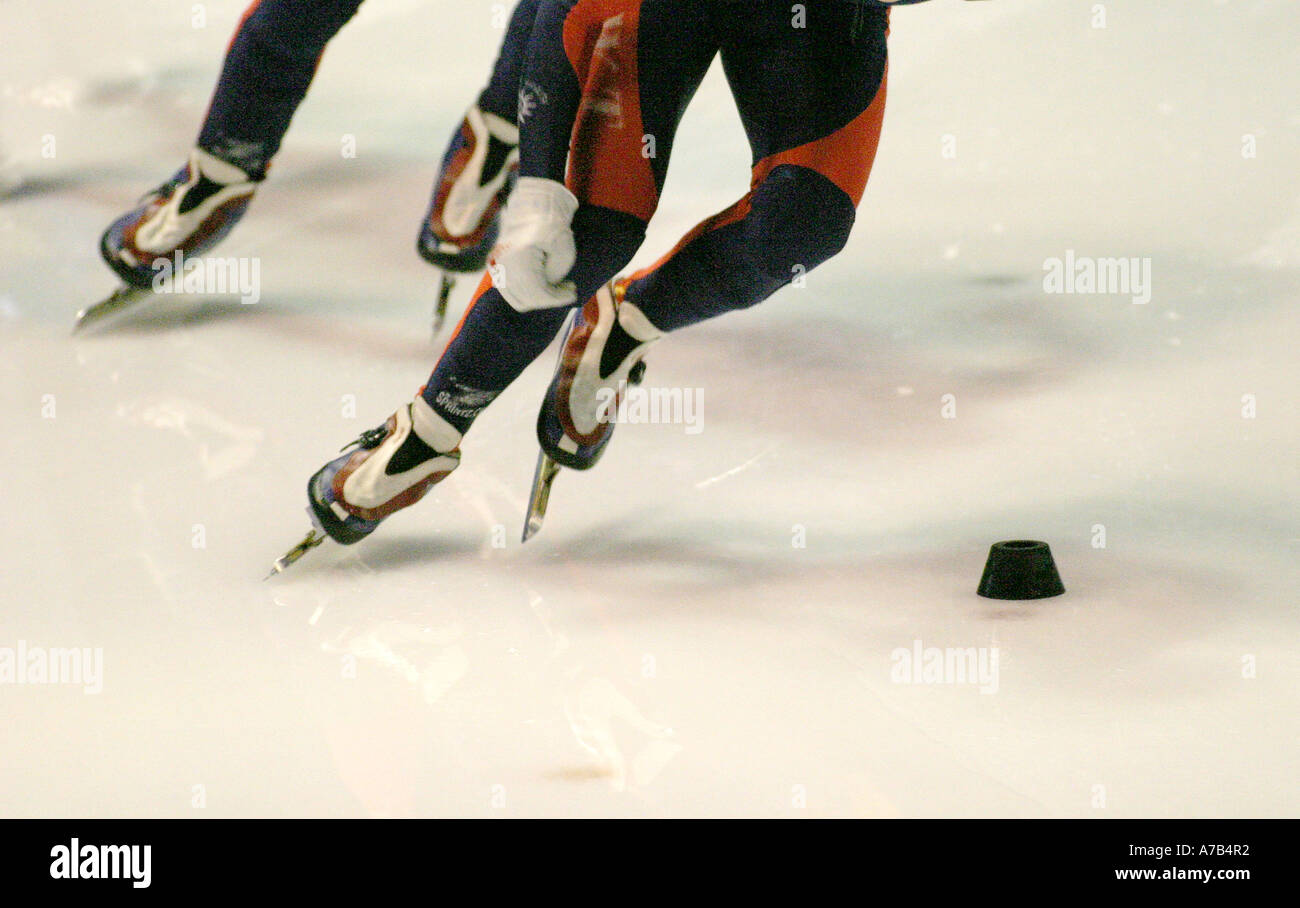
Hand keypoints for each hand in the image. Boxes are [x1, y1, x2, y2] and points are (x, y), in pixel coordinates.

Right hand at [489, 177, 578, 310]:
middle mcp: (504, 264)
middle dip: (551, 299)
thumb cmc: (552, 223)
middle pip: (527, 299)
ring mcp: (499, 265)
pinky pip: (510, 290)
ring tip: (559, 287)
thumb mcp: (563, 250)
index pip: (537, 293)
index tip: (573, 295)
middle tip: (569, 290)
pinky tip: (545, 285)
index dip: (557, 299)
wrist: (535, 202)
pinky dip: (527, 293)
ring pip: (517, 297)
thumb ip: (554, 277)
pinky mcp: (499, 264)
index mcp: (519, 260)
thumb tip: (547, 290)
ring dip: (539, 298)